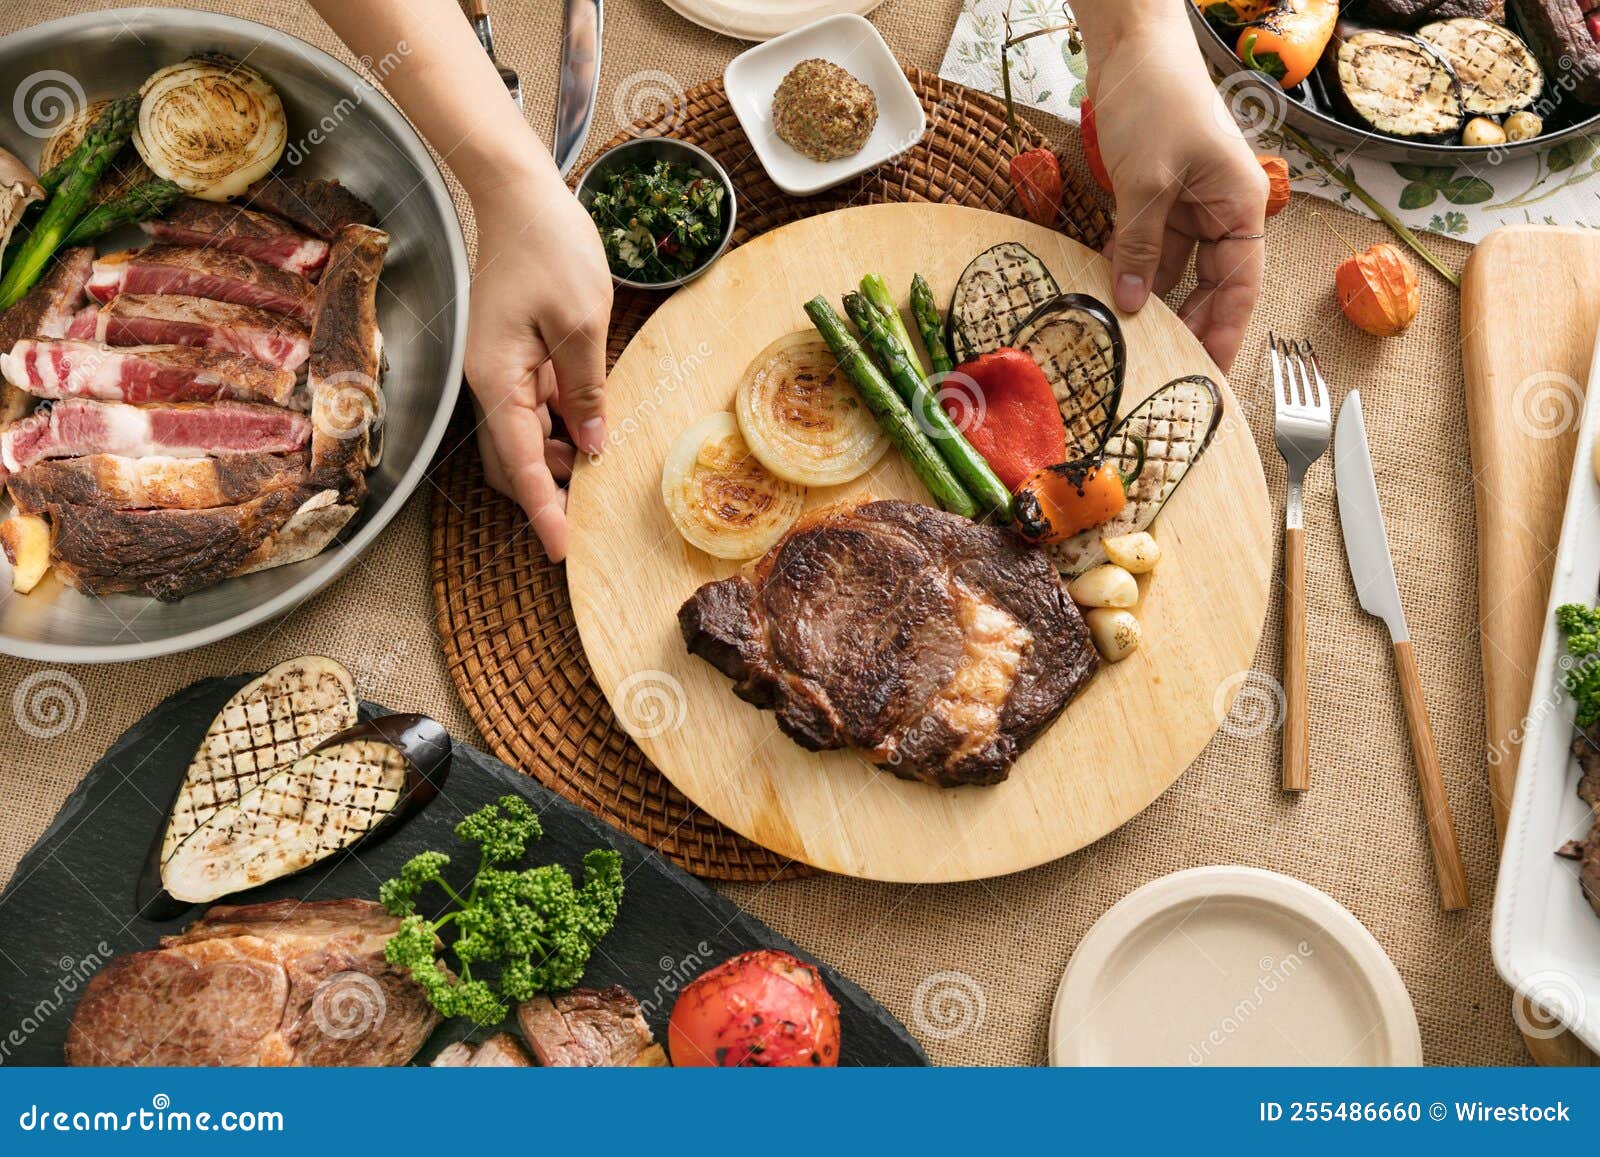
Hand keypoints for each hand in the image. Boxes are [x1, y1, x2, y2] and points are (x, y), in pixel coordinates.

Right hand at [464, 169, 612, 561]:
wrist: (517, 193)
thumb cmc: (549, 247)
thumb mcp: (583, 323)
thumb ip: (587, 390)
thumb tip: (593, 446)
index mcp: (497, 380)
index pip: (522, 464)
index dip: (544, 511)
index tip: (563, 551)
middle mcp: (488, 383)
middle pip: (514, 461)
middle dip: (551, 493)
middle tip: (593, 519)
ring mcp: (498, 370)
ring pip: (525, 437)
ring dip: (560, 459)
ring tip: (604, 465)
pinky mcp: (513, 357)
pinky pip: (533, 408)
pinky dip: (561, 426)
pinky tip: (592, 427)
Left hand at [1086, 26, 1267, 371]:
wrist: (1132, 49)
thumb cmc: (1158, 100)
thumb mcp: (1147, 180)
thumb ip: (1140, 244)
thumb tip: (1132, 301)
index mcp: (1240, 206)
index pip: (1240, 285)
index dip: (1225, 331)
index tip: (1208, 371)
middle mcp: (1220, 211)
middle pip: (1209, 284)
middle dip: (1185, 324)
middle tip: (1160, 367)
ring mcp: (1187, 207)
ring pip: (1172, 270)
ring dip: (1149, 300)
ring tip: (1128, 342)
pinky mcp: (1155, 200)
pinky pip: (1145, 248)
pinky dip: (1128, 270)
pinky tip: (1108, 298)